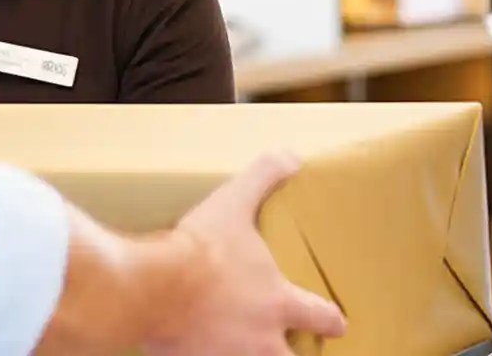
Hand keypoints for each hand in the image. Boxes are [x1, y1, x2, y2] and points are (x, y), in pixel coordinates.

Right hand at [144, 153, 346, 354]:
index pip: (322, 317)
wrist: (153, 287)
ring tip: (241, 347)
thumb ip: (263, 177)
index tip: (338, 321)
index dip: (332, 319)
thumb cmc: (200, 250)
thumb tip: (291, 156)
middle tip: (289, 347)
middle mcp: (260, 341)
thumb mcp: (233, 204)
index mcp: (278, 303)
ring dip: (251, 355)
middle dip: (293, 355)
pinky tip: (198, 348)